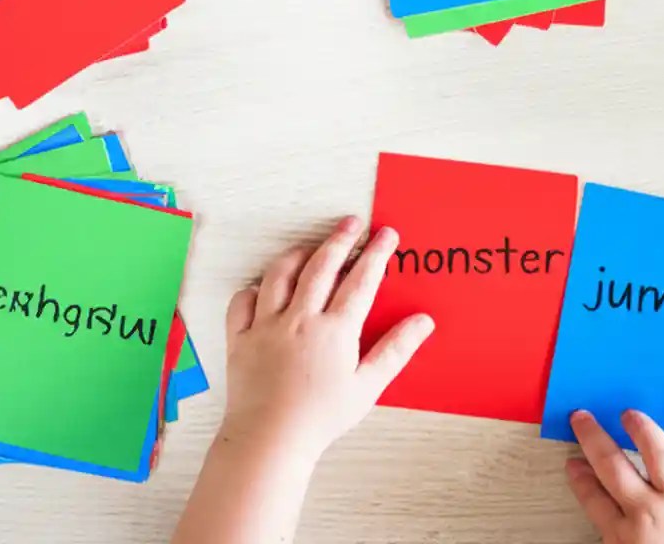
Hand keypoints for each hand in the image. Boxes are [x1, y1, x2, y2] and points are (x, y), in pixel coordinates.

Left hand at [220, 216, 434, 466]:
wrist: (269, 439)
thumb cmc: (321, 418)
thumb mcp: (367, 386)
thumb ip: (395, 349)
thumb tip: (422, 321)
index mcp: (335, 330)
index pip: (361, 280)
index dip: (376, 253)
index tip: (386, 234)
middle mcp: (300, 319)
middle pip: (322, 265)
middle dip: (340, 239)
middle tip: (352, 223)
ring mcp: (266, 325)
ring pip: (280, 274)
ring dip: (298, 254)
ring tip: (311, 247)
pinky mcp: (240, 338)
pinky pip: (242, 300)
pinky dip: (255, 287)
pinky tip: (265, 286)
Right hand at [566, 410, 663, 543]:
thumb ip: (619, 543)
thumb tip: (609, 526)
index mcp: (628, 539)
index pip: (594, 499)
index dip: (580, 478)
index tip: (573, 463)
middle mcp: (651, 513)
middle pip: (612, 466)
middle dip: (592, 438)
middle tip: (584, 420)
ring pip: (657, 450)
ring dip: (640, 427)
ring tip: (630, 414)